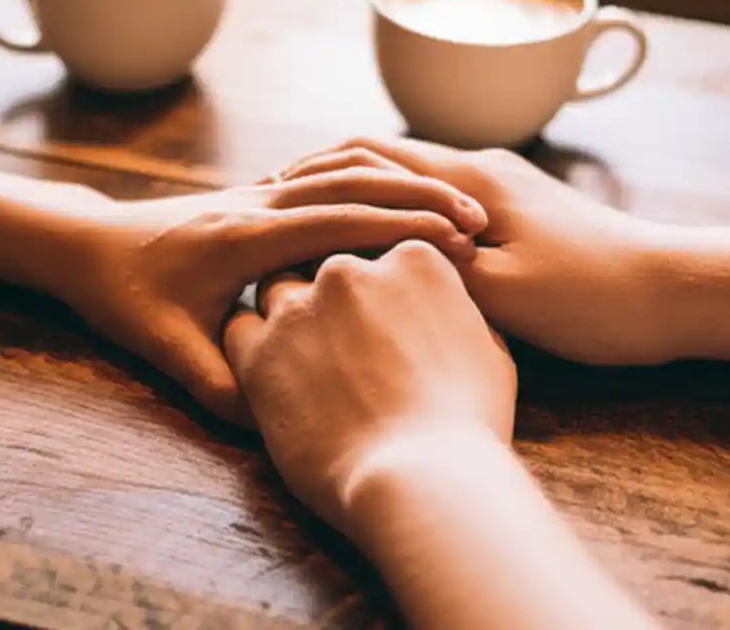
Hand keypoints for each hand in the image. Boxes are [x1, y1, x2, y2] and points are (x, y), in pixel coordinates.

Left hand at [33, 168, 487, 423]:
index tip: (460, 239)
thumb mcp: (166, 350)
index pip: (339, 219)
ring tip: (457, 206)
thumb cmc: (123, 296)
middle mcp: (256, 204)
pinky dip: (372, 179)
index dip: (403, 225)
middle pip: (354, 183)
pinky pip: (324, 175)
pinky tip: (402, 202)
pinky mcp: (255, 197)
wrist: (85, 246)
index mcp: (245, 237)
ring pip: (343, 170)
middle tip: (480, 220)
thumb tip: (280, 422)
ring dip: (402, 183)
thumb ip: (221, 386)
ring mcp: (256, 194)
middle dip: (421, 196)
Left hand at [222, 240, 516, 529]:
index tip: (388, 322)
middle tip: (347, 340)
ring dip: (292, 315)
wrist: (422, 476)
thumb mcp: (489, 350)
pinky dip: (253, 345)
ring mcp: (299, 307)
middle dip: (337, 296)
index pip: (386, 254)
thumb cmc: (467, 422)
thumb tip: (446, 308)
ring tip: (310, 359)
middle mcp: (349, 268)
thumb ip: (456, 312)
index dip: (385, 289)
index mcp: (412, 258)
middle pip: (330, 265)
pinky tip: (275, 373)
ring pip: (279, 287)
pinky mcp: (258, 351)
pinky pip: (240, 329)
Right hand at [277, 138, 674, 365]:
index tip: (268, 200)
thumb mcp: (500, 291)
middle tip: (278, 211)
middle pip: (388, 161)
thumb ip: (428, 266)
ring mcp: (502, 189)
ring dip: (367, 201)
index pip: (372, 157)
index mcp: (469, 180)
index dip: (315, 176)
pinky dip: (402, 220)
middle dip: (332, 182)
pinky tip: (386, 254)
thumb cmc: (591, 297)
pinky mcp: (518, 213)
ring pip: (414, 184)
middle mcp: (482, 170)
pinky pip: (441, 205)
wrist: (675, 293)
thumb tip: (363, 255)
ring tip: (319, 232)